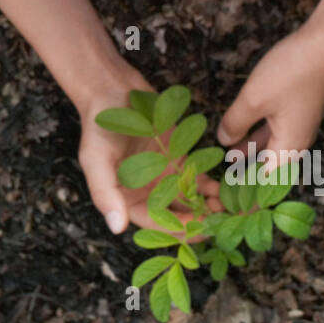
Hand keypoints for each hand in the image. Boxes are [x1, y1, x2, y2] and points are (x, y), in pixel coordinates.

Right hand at [77, 67, 222, 235]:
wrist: (111, 91)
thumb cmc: (99, 126)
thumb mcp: (95, 160)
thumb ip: (104, 193)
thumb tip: (117, 228)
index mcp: (126, 199)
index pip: (155, 224)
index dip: (178, 230)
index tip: (201, 231)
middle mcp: (147, 192)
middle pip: (176, 215)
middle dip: (199, 220)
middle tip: (222, 221)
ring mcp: (164, 176)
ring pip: (190, 199)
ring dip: (208, 206)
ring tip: (228, 206)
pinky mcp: (178, 159)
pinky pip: (196, 177)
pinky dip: (211, 186)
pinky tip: (226, 188)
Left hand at [215, 23, 323, 171]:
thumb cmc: (291, 74)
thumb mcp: (253, 100)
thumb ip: (235, 124)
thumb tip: (223, 140)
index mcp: (290, 147)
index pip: (265, 178)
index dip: (245, 185)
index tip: (224, 192)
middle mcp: (297, 139)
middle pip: (269, 162)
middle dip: (246, 167)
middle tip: (222, 173)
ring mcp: (299, 123)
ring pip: (271, 143)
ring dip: (250, 147)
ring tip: (228, 152)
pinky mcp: (298, 107)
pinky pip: (275, 127)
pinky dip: (258, 131)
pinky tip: (243, 126)